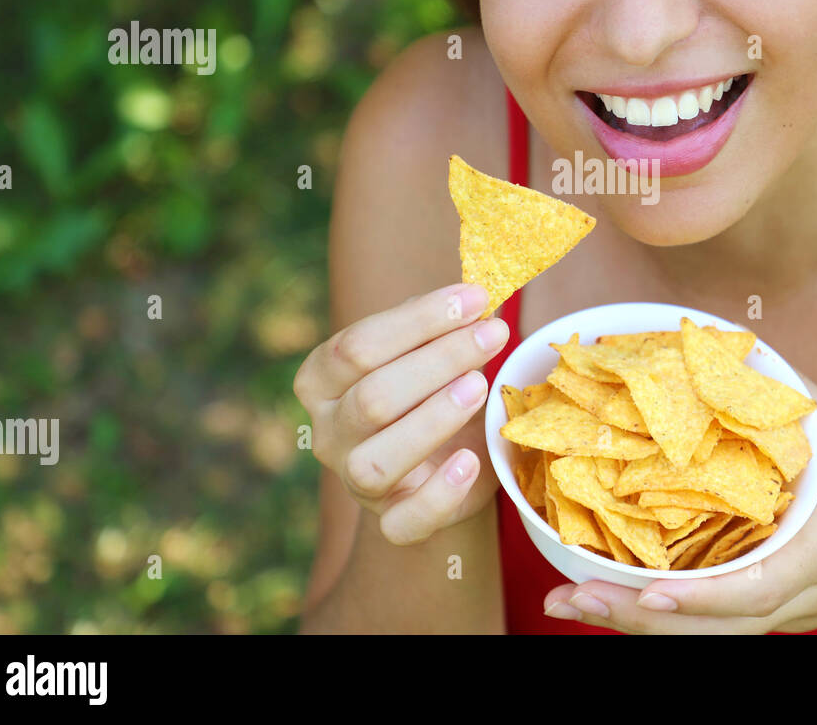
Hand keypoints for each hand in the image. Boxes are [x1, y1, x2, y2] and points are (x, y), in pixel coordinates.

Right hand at [293, 283, 509, 546]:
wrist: (442, 465)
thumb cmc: (429, 392)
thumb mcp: (424, 353)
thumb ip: (437, 325)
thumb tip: (474, 294)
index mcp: (323, 381)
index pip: (356, 347)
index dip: (418, 320)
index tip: (475, 297)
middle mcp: (329, 432)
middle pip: (372, 397)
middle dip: (439, 360)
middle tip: (493, 333)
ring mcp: (355, 482)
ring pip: (378, 460)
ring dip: (432, 420)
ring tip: (480, 386)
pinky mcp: (392, 522)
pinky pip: (405, 520)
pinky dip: (439, 493)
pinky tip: (470, 460)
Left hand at [543, 376, 816, 632]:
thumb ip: (788, 396)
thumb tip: (718, 350)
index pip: (761, 589)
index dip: (704, 598)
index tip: (651, 591)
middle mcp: (795, 596)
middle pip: (711, 627)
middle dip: (637, 619)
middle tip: (569, 599)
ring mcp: (779, 616)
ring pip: (700, 634)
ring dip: (631, 622)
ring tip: (566, 602)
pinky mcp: (767, 617)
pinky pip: (704, 625)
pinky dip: (653, 615)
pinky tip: (607, 599)